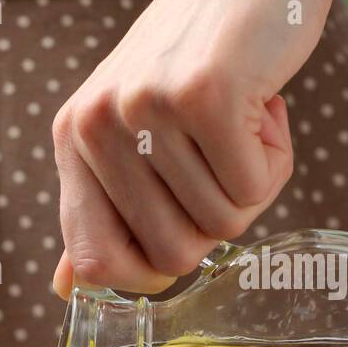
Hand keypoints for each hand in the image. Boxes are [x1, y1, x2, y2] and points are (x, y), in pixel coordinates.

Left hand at [50, 0, 339, 296]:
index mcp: (73, 140)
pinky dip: (277, 159)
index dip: (146, 275)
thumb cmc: (200, 58)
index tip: (182, 241)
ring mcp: (146, 109)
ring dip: (253, 182)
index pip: (92, 262)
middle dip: (217, 221)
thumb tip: (70, 289)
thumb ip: (102, 207)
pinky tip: (263, 106)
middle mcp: (97, 126)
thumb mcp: (132, 130)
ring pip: (220, 223)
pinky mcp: (204, 96)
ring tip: (241, 120)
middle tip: (222, 157)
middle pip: (171, 254)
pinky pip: (254, 187)